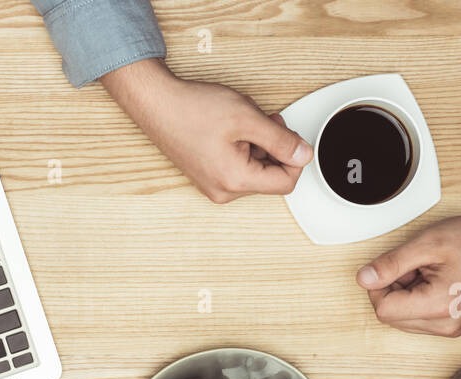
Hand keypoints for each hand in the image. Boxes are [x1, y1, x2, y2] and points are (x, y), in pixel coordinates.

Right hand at [101, 58, 311, 202]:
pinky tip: (232, 131)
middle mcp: (223, 191)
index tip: (289, 136)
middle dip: (275, 149)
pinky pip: (239, 170)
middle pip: (270, 178)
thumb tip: (303, 155)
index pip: (285, 183)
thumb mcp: (247, 118)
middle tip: (265, 122)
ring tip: (243, 124)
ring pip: (256, 172)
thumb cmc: (193, 109)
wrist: (157, 105)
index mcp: (235, 181)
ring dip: (259, 147)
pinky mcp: (209, 178)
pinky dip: (244, 150)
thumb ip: (281, 140)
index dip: (294, 158)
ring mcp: (214, 187)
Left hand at [355, 196, 460, 336]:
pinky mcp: (452, 327)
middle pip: (391, 316)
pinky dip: (417, 301)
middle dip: (393, 289)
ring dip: (405, 295)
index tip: (393, 267)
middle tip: (416, 266)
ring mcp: (450, 329)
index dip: (380, 286)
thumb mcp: (427, 243)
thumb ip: (391, 264)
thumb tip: (363, 279)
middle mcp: (445, 325)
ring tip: (429, 273)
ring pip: (402, 319)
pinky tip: (435, 282)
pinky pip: (417, 320)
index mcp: (439, 306)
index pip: (383, 309)